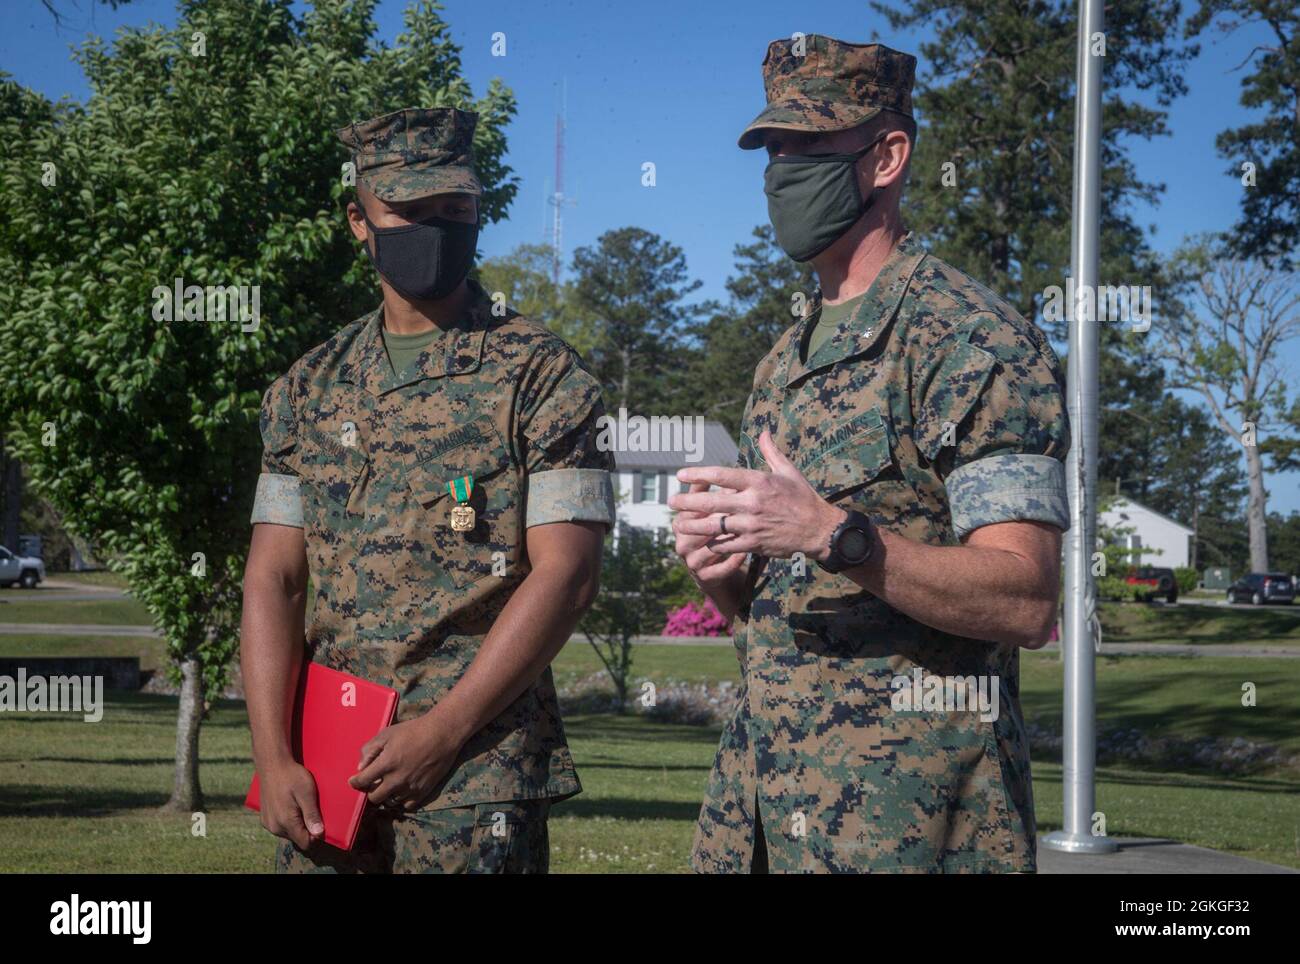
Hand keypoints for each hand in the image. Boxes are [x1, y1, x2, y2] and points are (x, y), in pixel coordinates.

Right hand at [258, 760, 324, 849]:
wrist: (272, 764)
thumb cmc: (292, 776)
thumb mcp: (307, 793)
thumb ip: (312, 815)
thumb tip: (318, 834)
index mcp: (286, 822)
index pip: (305, 843)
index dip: (316, 836)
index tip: (320, 821)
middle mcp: (274, 827)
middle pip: (297, 838)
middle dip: (307, 828)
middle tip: (311, 808)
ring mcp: (268, 824)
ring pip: (289, 833)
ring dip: (297, 824)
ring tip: (300, 805)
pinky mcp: (265, 819)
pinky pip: (280, 827)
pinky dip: (288, 820)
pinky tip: (291, 805)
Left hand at [347, 713, 460, 810]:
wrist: (442, 734)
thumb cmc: (413, 730)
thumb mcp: (387, 733)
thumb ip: (370, 749)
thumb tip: (360, 767)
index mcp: (386, 764)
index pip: (362, 781)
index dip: (355, 782)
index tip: (354, 781)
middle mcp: (397, 780)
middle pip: (374, 798)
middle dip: (370, 790)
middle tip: (373, 782)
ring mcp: (411, 788)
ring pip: (390, 802)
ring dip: (387, 795)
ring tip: (390, 784)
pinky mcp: (423, 792)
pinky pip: (407, 806)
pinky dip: (402, 800)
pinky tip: (403, 789)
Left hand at [670, 430, 844, 561]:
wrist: (819, 529)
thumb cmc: (803, 498)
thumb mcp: (789, 471)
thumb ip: (771, 451)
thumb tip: (763, 431)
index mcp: (759, 481)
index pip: (721, 475)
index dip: (698, 473)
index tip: (680, 474)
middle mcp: (752, 502)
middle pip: (711, 501)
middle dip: (687, 502)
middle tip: (670, 501)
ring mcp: (752, 525)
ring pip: (714, 525)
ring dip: (693, 525)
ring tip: (678, 524)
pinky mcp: (754, 544)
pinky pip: (727, 544)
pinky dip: (713, 543)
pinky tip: (704, 541)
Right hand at [671, 481, 747, 590]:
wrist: (717, 572)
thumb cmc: (717, 533)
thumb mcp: (711, 512)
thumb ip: (713, 489)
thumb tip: (721, 468)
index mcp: (682, 521)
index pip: (691, 505)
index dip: (709, 494)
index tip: (731, 487)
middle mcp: (682, 541)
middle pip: (698, 526)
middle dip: (718, 516)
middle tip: (741, 507)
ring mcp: (691, 561)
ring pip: (710, 547)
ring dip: (727, 539)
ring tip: (745, 530)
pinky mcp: (704, 577)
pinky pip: (720, 567)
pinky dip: (733, 559)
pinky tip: (746, 552)